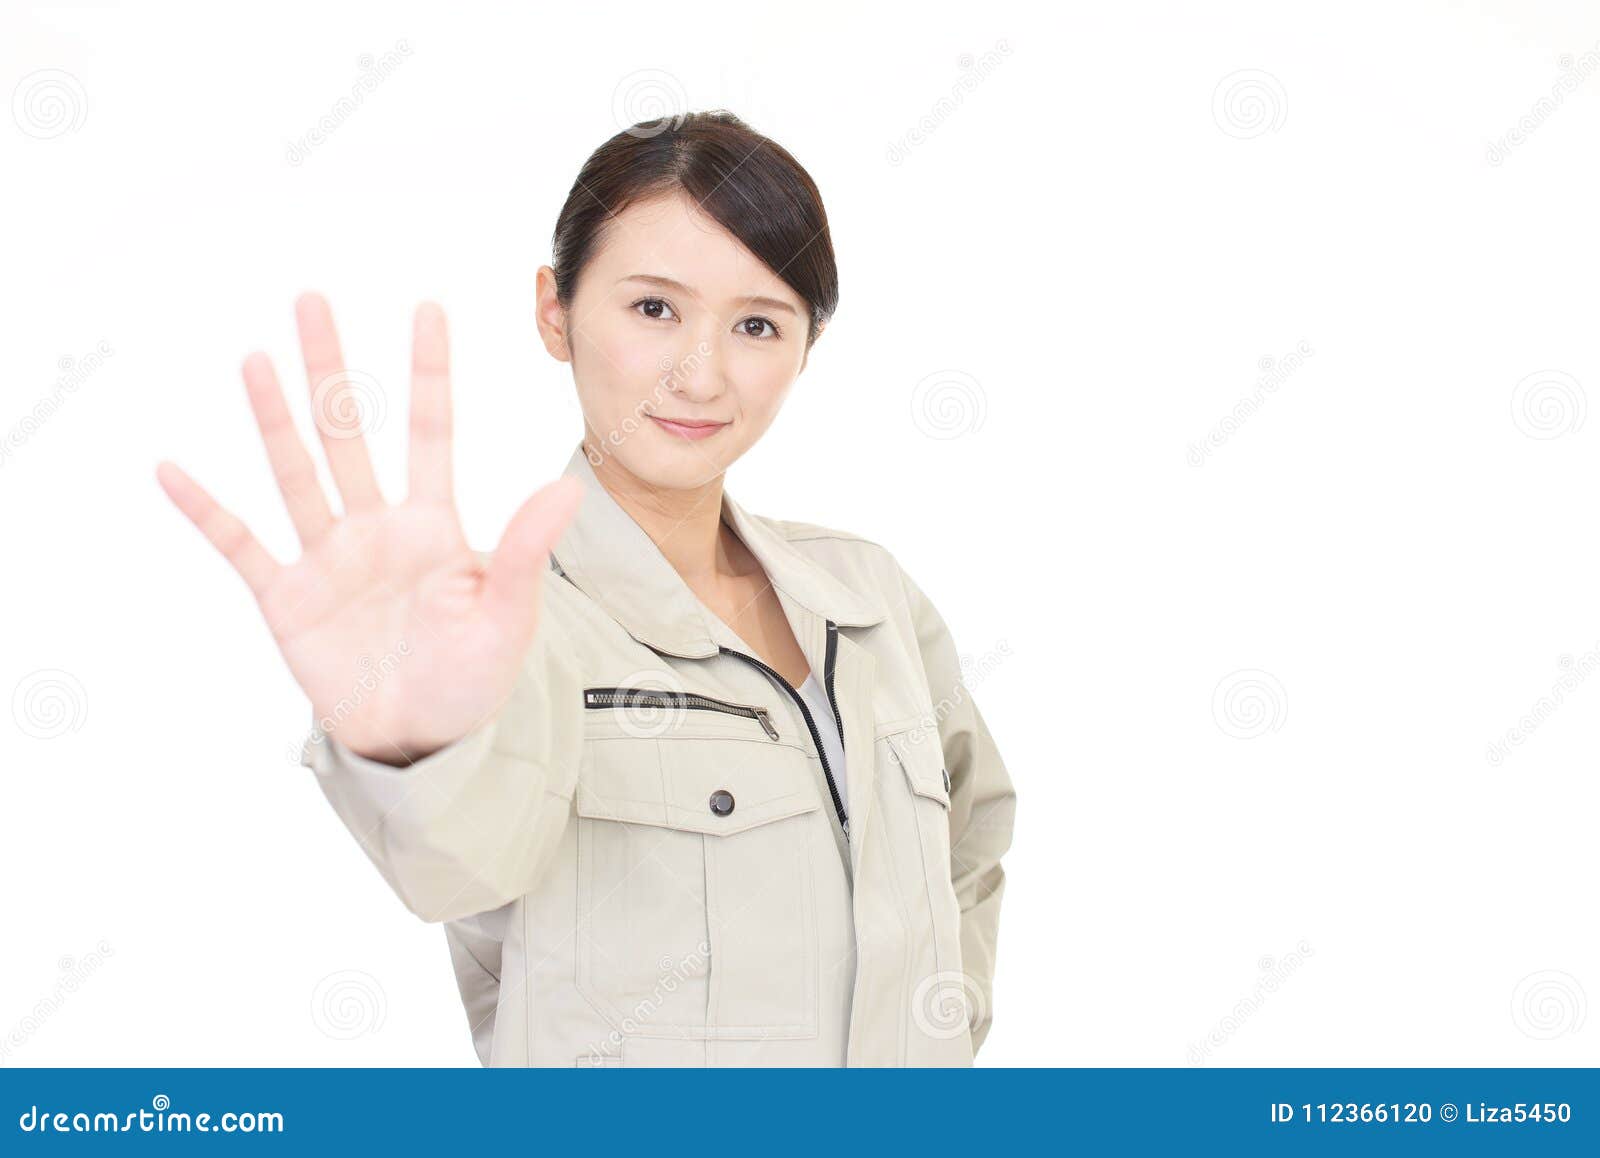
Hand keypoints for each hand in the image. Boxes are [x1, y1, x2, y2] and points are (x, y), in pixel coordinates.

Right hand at [157, 293, 581, 763]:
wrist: (422, 741)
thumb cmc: (472, 678)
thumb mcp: (506, 614)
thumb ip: (523, 549)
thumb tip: (566, 488)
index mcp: (433, 524)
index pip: (431, 430)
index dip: (427, 371)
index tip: (426, 307)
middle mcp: (376, 527)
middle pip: (349, 432)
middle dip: (332, 368)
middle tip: (312, 298)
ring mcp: (328, 558)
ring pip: (297, 472)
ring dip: (275, 419)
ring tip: (256, 359)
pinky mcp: (288, 599)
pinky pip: (241, 545)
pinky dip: (206, 511)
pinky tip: (172, 469)